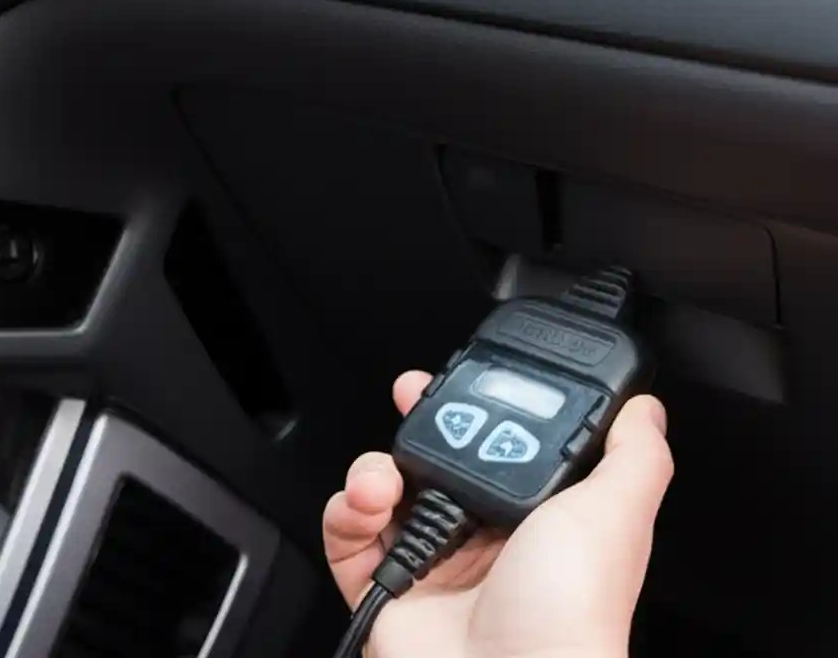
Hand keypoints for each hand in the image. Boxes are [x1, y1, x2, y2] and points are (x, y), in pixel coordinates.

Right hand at [324, 371, 672, 657]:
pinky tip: (368, 507)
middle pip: (435, 457)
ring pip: (385, 489)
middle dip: (416, 421)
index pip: (499, 443)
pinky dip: (346, 512)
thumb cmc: (570, 611)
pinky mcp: (385, 589)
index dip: (477, 406)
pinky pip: (347, 535)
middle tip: (407, 398)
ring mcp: (431, 563)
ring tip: (386, 480)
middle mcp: (483, 536)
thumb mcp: (617, 514)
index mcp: (537, 517)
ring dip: (374, 468)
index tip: (462, 380)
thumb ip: (634, 454)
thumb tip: (644, 408)